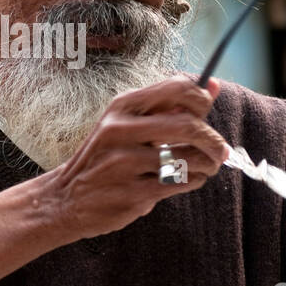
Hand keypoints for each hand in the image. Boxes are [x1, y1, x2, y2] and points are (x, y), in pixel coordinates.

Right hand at [0, 75, 229, 285]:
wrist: (64, 199)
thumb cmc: (105, 157)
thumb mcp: (127, 124)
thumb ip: (169, 106)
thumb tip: (215, 86)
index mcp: (121, 106)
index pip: (178, 89)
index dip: (203, 99)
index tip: (208, 112)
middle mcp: (120, 131)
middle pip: (189, 126)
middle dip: (213, 140)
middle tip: (221, 150)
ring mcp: (124, 164)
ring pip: (189, 159)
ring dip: (207, 164)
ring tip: (205, 167)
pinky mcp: (132, 194)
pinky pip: (179, 184)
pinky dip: (193, 182)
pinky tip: (186, 180)